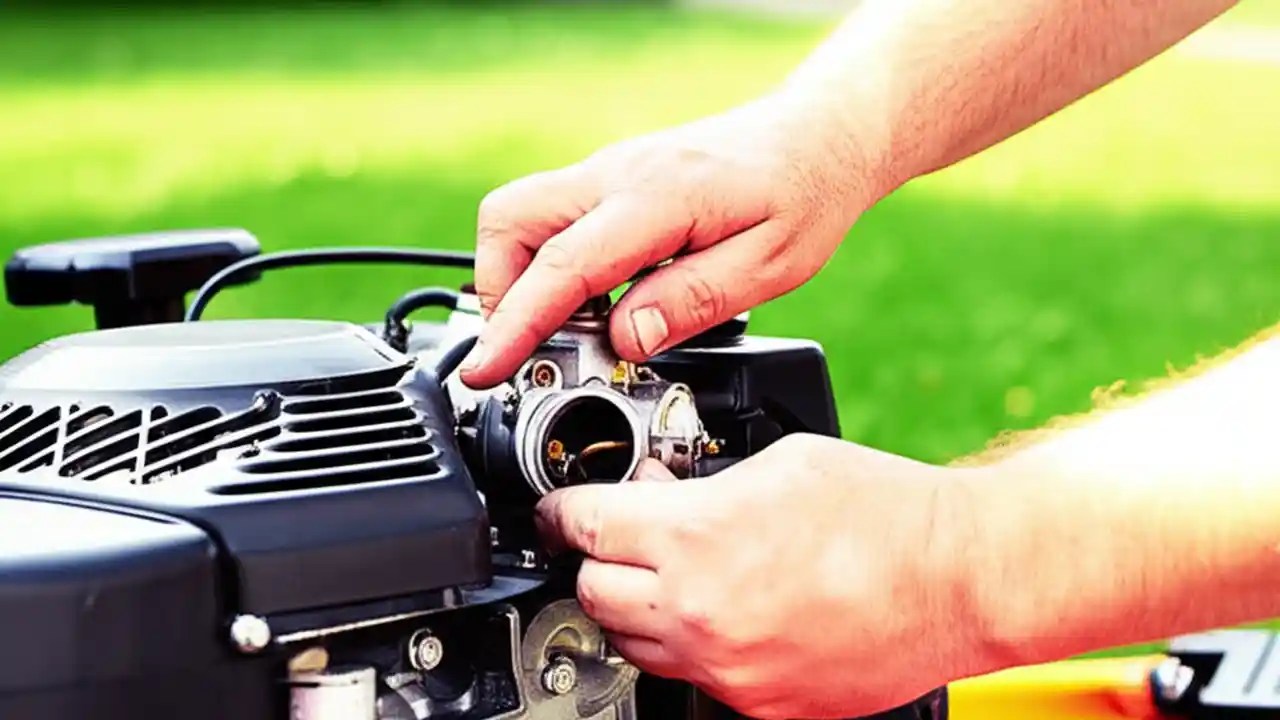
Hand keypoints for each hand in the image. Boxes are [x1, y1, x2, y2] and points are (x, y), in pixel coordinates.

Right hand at [461, 92, 890, 388]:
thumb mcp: (770, 266)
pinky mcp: (611, 180)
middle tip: (530, 346)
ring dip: (521, 278)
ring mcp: (608, 171)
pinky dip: (550, 265)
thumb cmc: (803, 195)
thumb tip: (625, 338)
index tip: (487, 369)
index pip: (562, 265)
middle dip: (500, 292)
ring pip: (522, 217)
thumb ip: (692, 302)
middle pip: (509, 222)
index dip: (516, 324)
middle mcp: (618, 174)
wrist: (817, 136)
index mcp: (656, 198)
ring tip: (565, 330)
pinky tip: (593, 301)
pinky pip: (553, 220)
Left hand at [534, 434, 997, 718]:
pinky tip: (723, 612)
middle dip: (596, 558)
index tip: (560, 509)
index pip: (584, 524)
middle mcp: (701, 613)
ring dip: (635, 607)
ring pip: (632, 644)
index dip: (562, 510)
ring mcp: (729, 669)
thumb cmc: (887, 513)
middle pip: (593, 591)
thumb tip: (659, 489)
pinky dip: (690, 646)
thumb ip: (700, 480)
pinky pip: (691, 678)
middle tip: (619, 536)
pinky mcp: (759, 704)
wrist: (962, 578)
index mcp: (697, 537)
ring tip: (672, 575)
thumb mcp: (778, 461)